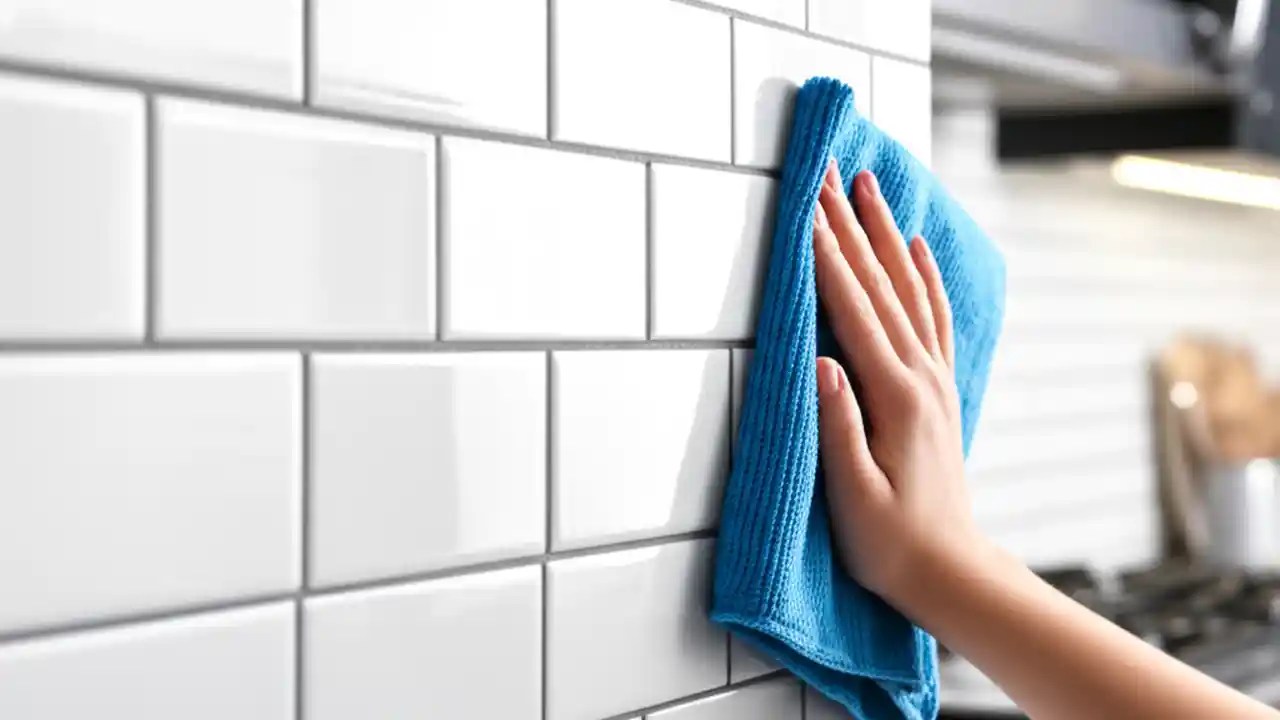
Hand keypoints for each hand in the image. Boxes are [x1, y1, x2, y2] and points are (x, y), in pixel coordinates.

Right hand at [812, 161, 987, 611]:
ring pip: (909, 288)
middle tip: (828, 170)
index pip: (853, 311)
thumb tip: (821, 362)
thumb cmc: (892, 545)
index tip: (804, 206)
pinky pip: (933, 316)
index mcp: (895, 398)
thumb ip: (838, 429)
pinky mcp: (938, 389)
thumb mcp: (854, 499)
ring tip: (869, 185)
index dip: (825, 256)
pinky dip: (924, 274)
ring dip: (886, 234)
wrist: (952, 571)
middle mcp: (921, 376)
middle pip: (880, 284)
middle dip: (850, 224)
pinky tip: (916, 246)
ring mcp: (935, 379)